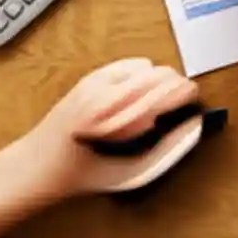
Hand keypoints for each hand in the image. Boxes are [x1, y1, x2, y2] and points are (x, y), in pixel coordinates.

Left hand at [20, 58, 199, 198]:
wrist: (43, 162)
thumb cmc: (88, 172)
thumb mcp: (133, 174)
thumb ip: (168, 151)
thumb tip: (194, 127)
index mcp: (117, 120)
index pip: (168, 90)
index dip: (188, 94)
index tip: (194, 103)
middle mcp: (107, 94)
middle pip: (163, 74)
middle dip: (177, 87)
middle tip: (179, 106)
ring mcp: (98, 81)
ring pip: (150, 66)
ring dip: (160, 81)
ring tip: (155, 104)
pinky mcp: (92, 75)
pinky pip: (132, 63)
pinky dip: (142, 75)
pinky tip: (136, 95)